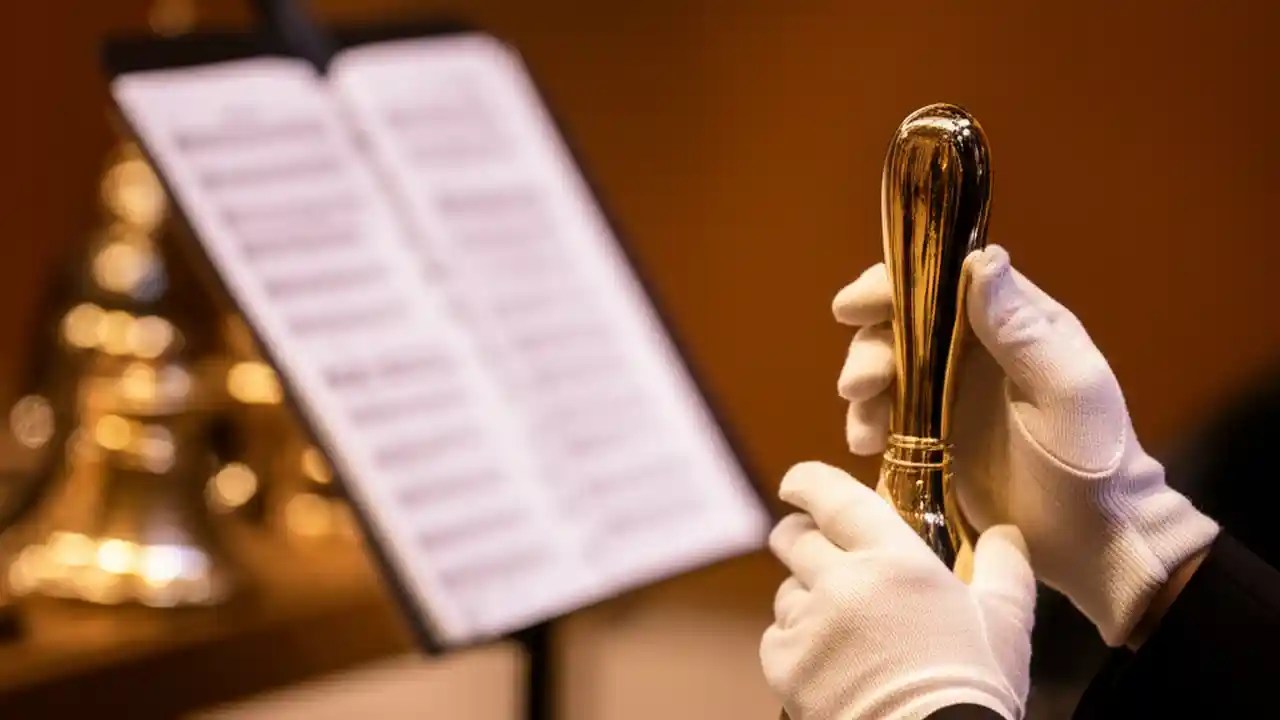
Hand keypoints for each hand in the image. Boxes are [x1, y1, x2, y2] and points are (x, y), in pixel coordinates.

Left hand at [761, 462, 1033, 719]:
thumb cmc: (974, 688)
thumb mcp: (1007, 622)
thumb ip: (1005, 566)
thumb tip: (1004, 531)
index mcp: (893, 559)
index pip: (832, 498)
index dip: (807, 482)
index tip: (797, 484)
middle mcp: (841, 582)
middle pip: (794, 538)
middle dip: (800, 537)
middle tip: (816, 548)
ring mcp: (808, 624)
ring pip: (788, 591)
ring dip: (806, 596)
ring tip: (842, 623)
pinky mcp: (785, 665)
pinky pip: (777, 637)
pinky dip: (796, 642)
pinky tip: (829, 660)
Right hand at [834, 244, 1218, 644]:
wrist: (1091, 537)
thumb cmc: (1091, 458)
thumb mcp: (1066, 389)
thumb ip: (1022, 329)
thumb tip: (980, 260)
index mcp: (1011, 321)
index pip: (943, 280)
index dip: (894, 284)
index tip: (856, 307)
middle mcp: (973, 347)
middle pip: (902, 322)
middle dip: (870, 347)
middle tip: (858, 385)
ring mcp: (948, 391)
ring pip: (887, 367)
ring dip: (863, 388)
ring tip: (864, 432)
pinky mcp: (930, 434)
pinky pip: (885, 413)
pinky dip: (867, 423)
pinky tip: (867, 447)